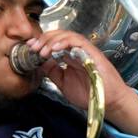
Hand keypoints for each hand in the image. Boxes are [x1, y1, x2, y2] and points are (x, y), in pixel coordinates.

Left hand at [23, 30, 137, 137]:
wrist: (108, 102)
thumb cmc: (89, 93)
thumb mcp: (62, 83)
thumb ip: (52, 72)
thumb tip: (38, 62)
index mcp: (69, 56)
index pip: (53, 42)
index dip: (40, 42)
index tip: (29, 47)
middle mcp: (76, 51)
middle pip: (58, 35)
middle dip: (43, 39)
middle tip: (33, 47)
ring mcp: (85, 51)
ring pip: (67, 35)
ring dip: (52, 40)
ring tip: (43, 51)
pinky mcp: (92, 53)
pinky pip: (78, 41)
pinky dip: (65, 42)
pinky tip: (55, 48)